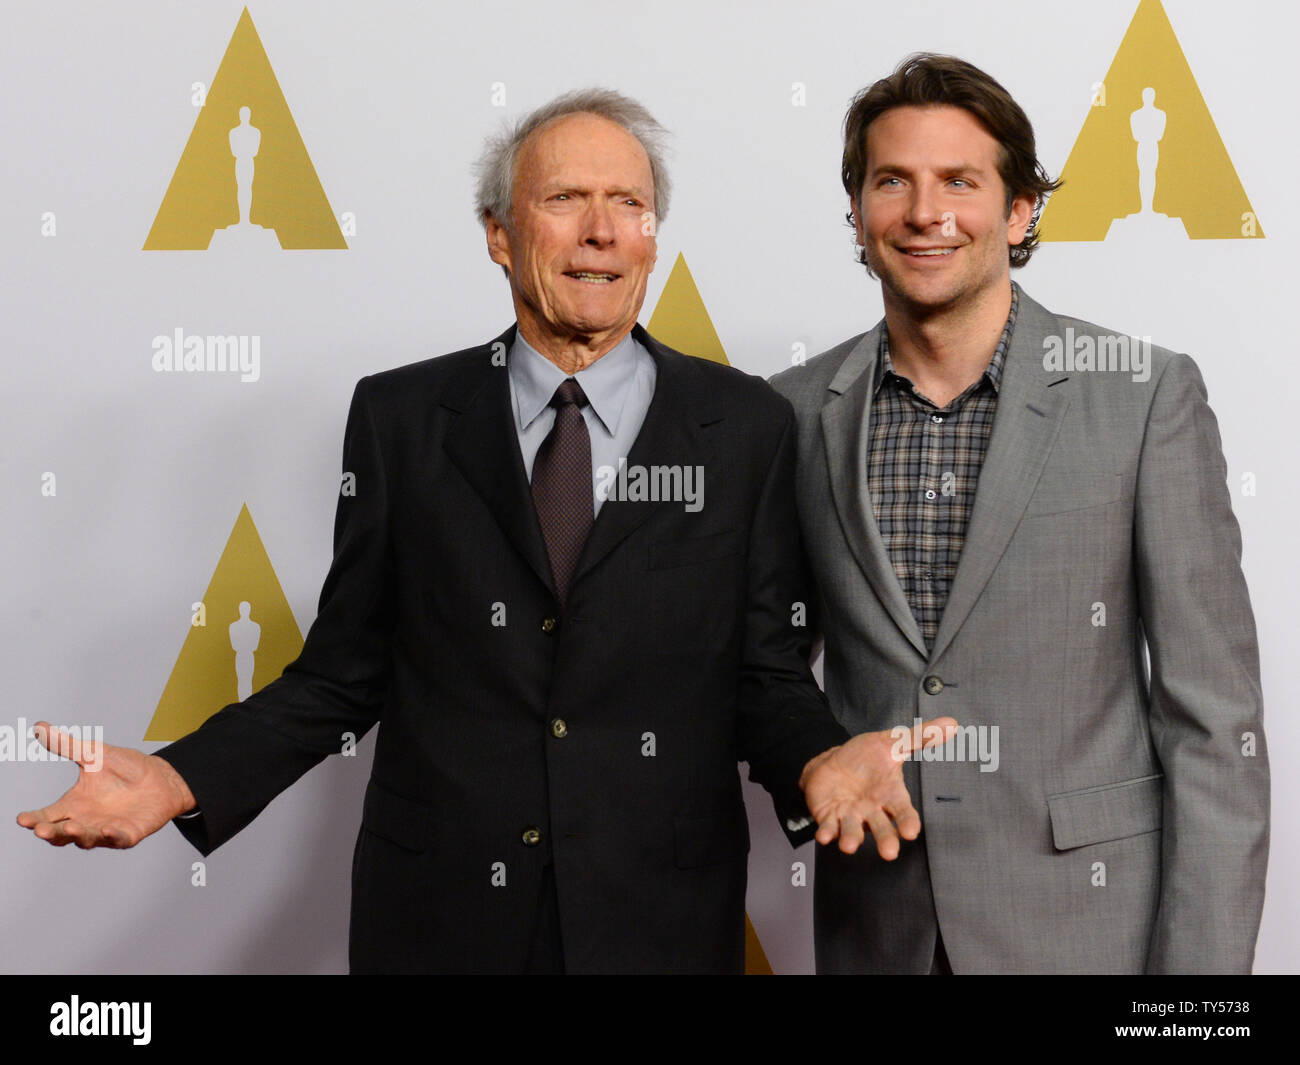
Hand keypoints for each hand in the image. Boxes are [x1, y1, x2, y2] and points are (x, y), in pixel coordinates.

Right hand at [16, 721, 195, 848]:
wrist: (162, 776)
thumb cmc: (125, 768)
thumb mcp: (94, 755)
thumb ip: (66, 745)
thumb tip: (39, 727)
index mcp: (74, 804)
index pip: (47, 815)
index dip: (34, 819)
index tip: (21, 818)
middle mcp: (86, 821)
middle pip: (60, 834)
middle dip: (50, 832)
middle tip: (40, 829)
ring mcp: (106, 830)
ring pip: (86, 840)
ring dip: (77, 835)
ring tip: (70, 827)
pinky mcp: (129, 834)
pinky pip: (119, 839)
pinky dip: (112, 836)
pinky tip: (107, 828)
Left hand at [799, 717, 957, 858]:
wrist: (833, 761)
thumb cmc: (867, 757)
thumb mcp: (891, 743)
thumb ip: (920, 737)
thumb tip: (952, 724)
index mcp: (890, 796)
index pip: (903, 812)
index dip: (908, 822)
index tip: (911, 832)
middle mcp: (873, 811)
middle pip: (882, 828)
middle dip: (885, 840)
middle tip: (889, 852)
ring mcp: (851, 816)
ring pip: (854, 832)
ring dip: (852, 839)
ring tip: (849, 845)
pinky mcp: (830, 818)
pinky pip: (829, 828)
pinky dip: (826, 833)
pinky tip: (822, 837)